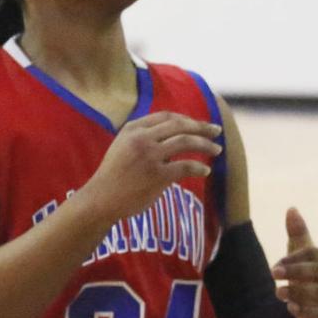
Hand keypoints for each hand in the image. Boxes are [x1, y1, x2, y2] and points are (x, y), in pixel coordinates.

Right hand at [82, 112, 221, 224]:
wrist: (100, 200)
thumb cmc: (113, 176)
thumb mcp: (123, 146)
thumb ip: (144, 137)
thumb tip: (176, 134)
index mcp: (133, 129)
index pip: (167, 117)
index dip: (186, 119)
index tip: (198, 125)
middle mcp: (142, 139)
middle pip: (180, 125)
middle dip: (202, 127)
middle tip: (217, 131)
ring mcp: (150, 156)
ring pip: (186, 141)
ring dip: (206, 144)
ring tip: (217, 149)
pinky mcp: (157, 176)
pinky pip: (186, 166)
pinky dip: (199, 167)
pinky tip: (205, 170)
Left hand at [270, 207, 317, 317]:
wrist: (315, 316)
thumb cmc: (308, 280)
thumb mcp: (302, 258)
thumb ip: (298, 234)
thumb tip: (291, 208)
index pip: (315, 254)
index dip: (294, 258)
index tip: (275, 266)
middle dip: (294, 272)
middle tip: (273, 275)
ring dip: (297, 291)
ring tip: (278, 292)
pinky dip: (306, 311)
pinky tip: (291, 308)